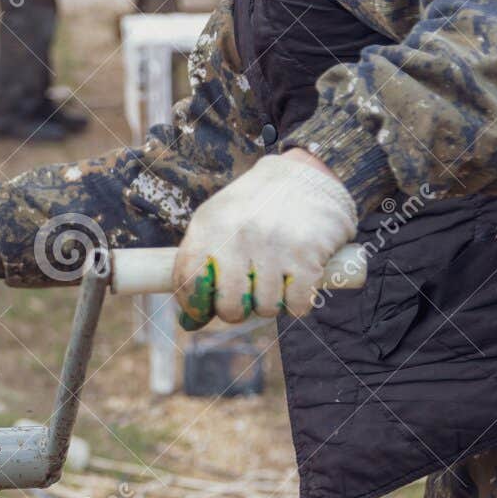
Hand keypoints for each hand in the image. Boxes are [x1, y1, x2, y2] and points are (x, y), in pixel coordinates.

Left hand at [173, 150, 356, 324]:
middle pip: (229, 307)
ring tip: (274, 280)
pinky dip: (298, 303)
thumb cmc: (254, 208)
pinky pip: (297, 305)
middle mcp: (239, 235)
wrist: (305, 174)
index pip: (190, 283)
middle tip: (247, 295)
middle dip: (238, 310)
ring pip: (266, 309)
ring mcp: (274, 245)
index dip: (196, 306)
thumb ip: (199, 269)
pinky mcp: (307, 254)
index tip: (205, 309)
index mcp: (209, 226)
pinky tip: (297, 284)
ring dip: (271, 304)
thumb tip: (189, 323)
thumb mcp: (218, 224)